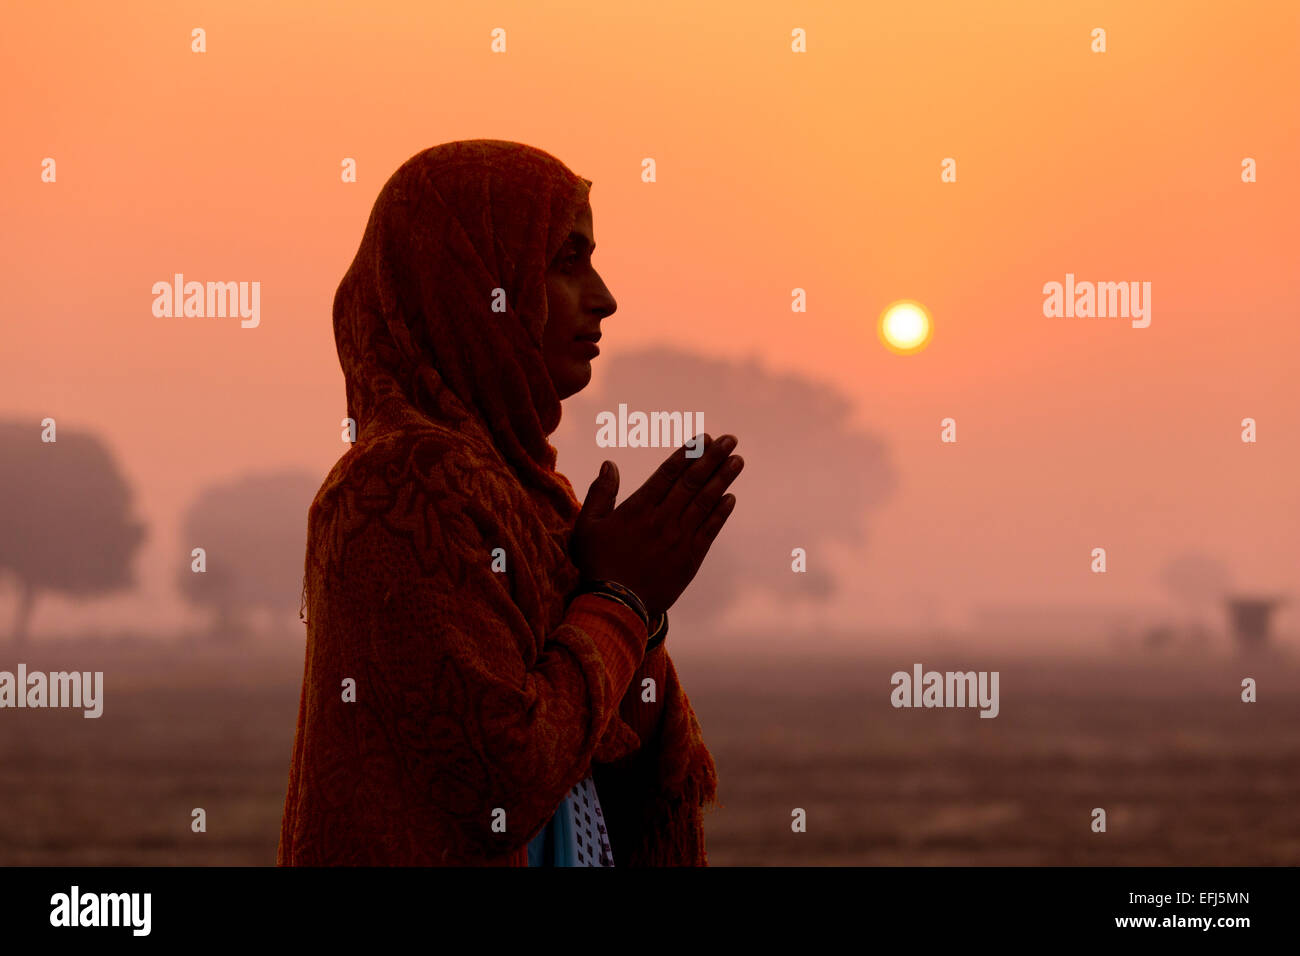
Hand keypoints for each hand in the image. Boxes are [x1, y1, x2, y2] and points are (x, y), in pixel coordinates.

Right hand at [570, 433, 742, 617]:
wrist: (617, 605)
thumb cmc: (598, 564)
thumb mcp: (587, 525)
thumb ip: (601, 492)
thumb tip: (610, 464)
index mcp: (638, 508)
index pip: (668, 473)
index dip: (688, 454)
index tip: (703, 438)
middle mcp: (662, 519)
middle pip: (692, 482)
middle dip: (713, 458)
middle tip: (729, 440)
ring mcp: (679, 538)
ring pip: (705, 502)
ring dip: (723, 480)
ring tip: (738, 461)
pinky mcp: (690, 558)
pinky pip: (709, 530)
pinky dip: (721, 513)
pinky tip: (730, 498)